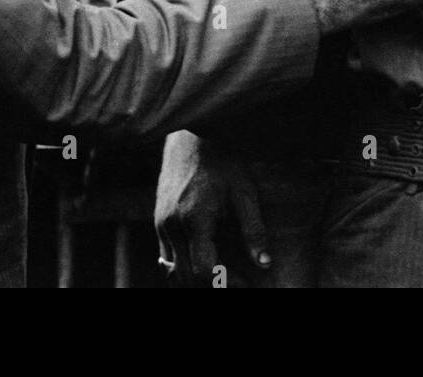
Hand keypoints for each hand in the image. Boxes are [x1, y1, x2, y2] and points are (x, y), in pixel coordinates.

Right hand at [155, 130, 266, 287]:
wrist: (192, 136)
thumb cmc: (222, 161)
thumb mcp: (244, 191)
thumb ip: (253, 229)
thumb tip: (265, 264)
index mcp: (195, 218)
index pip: (205, 269)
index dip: (227, 283)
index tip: (247, 285)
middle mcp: (172, 224)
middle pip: (186, 276)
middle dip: (213, 286)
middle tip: (237, 283)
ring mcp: (161, 224)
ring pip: (172, 270)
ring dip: (195, 281)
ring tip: (222, 278)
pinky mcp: (158, 221)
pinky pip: (165, 257)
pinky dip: (182, 269)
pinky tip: (204, 265)